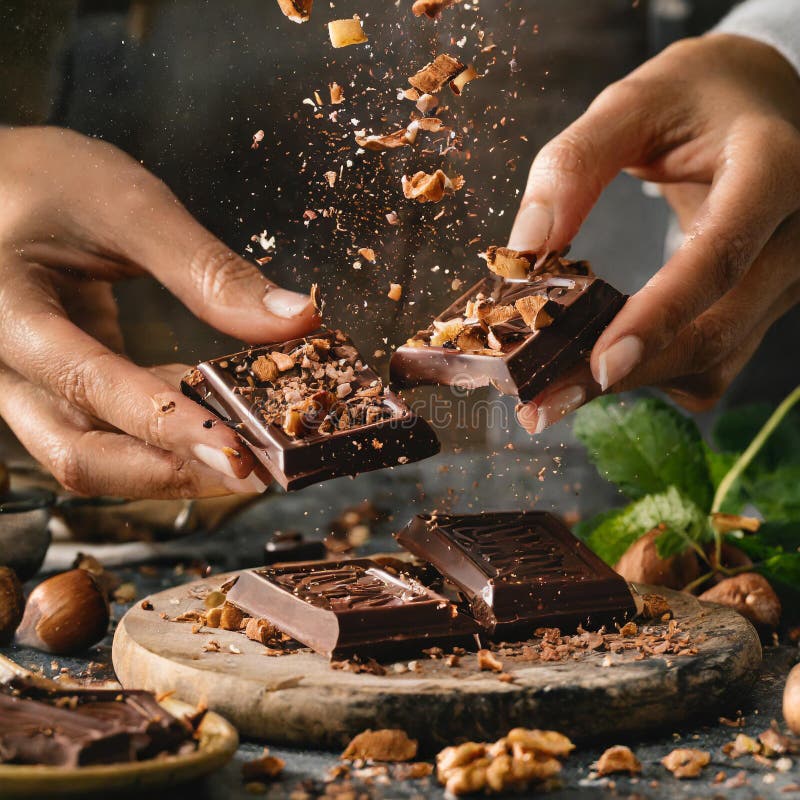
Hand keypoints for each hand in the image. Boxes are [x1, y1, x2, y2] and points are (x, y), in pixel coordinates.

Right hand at [0, 127, 319, 496]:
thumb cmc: (48, 180)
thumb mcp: (129, 206)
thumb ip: (209, 269)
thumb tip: (297, 321)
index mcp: (6, 312)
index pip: (89, 386)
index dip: (169, 425)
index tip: (240, 452)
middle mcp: (6, 367)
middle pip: (79, 454)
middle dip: (171, 472)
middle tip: (253, 474)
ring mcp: (30, 385)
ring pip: (94, 455)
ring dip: (172, 464)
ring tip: (248, 456)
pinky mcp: (60, 388)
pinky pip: (108, 430)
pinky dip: (166, 435)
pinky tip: (218, 420)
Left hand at [510, 34, 799, 433]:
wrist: (754, 104)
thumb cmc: (690, 102)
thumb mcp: (629, 105)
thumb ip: (573, 166)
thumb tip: (525, 249)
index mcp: (773, 169)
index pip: (719, 256)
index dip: (658, 317)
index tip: (597, 366)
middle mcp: (796, 235)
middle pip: (715, 330)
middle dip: (625, 374)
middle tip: (541, 402)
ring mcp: (786, 279)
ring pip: (715, 360)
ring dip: (633, 383)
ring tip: (554, 390)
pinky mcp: (763, 306)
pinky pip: (714, 366)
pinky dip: (656, 375)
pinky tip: (605, 362)